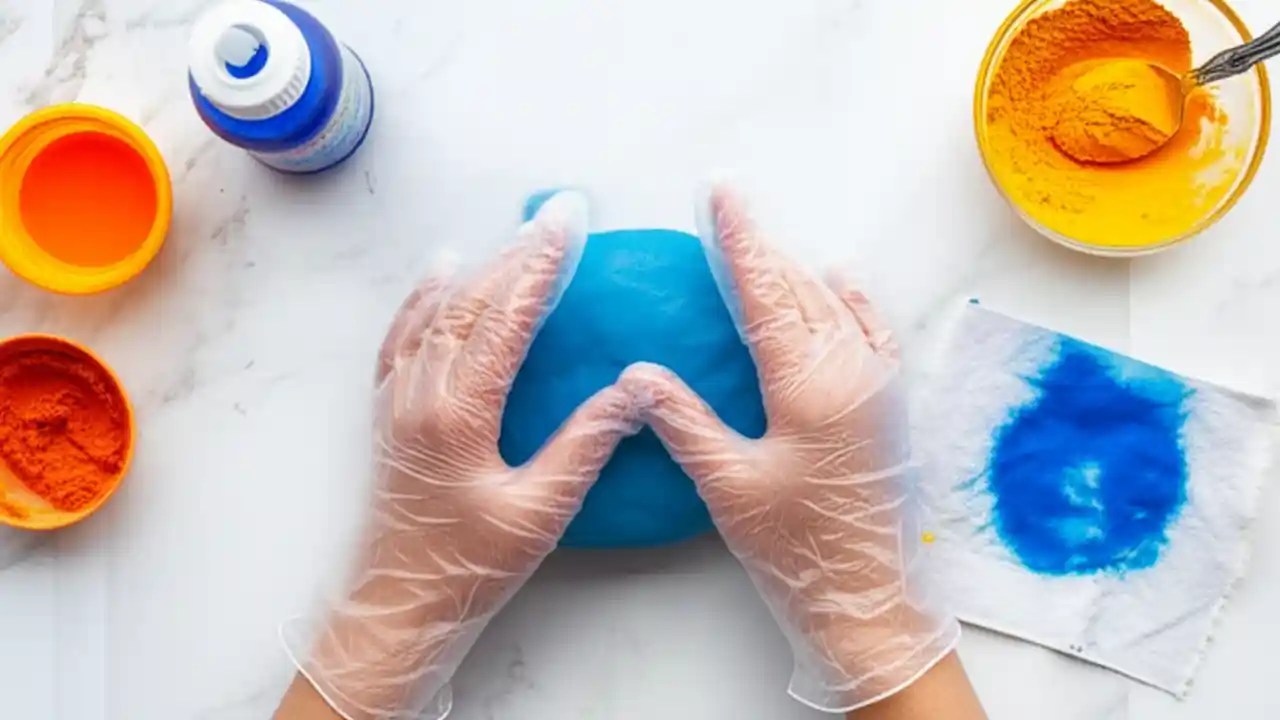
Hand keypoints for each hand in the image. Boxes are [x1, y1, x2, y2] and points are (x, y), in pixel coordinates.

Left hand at [284, 193, 642, 719]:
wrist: (399, 603)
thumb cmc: (471, 566)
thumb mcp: (540, 513)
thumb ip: (583, 446)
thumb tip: (632, 390)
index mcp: (460, 413)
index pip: (506, 320)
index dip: (541, 268)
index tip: (568, 225)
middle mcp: (422, 394)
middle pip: (470, 303)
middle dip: (516, 254)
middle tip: (555, 215)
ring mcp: (399, 400)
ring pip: (436, 314)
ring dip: (477, 269)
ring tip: (513, 234)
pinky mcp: (389, 413)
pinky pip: (402, 338)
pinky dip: (422, 298)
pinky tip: (437, 275)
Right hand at [622, 186, 959, 712]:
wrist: (866, 596)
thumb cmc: (794, 546)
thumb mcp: (728, 486)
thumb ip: (684, 422)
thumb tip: (637, 372)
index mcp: (806, 385)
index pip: (764, 294)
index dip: (739, 239)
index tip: (722, 193)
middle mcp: (850, 370)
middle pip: (799, 289)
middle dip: (763, 243)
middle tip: (732, 201)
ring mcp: (878, 383)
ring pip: (834, 304)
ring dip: (797, 267)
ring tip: (765, 237)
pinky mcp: (890, 402)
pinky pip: (874, 329)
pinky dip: (853, 298)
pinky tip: (841, 279)